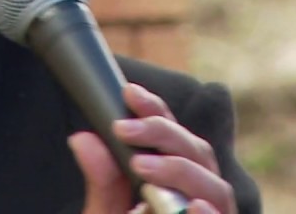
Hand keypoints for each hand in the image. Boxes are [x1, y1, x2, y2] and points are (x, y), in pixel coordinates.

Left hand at [68, 83, 235, 213]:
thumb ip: (102, 181)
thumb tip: (82, 137)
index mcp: (179, 178)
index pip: (175, 135)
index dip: (157, 111)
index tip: (129, 93)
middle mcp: (202, 195)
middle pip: (198, 152)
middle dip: (162, 134)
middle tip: (124, 129)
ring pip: (213, 187)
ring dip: (180, 171)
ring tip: (142, 167)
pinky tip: (191, 209)